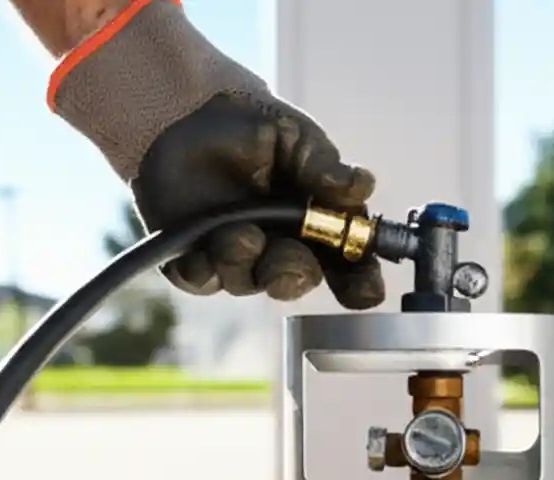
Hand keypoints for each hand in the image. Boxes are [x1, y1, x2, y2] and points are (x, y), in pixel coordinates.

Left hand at [48, 0, 383, 308]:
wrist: (187, 113)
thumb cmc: (251, 126)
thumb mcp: (295, 137)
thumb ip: (323, 166)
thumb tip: (362, 185)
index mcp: (317, 223)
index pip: (347, 263)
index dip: (360, 282)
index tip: (366, 291)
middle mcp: (281, 246)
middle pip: (296, 279)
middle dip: (295, 276)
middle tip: (291, 262)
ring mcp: (238, 255)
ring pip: (247, 280)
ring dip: (245, 262)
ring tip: (238, 235)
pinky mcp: (194, 257)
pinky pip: (200, 280)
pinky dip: (202, 273)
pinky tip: (200, 256)